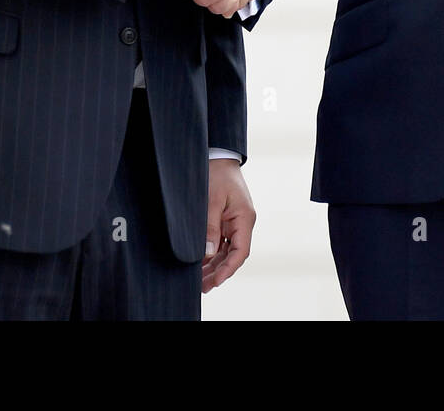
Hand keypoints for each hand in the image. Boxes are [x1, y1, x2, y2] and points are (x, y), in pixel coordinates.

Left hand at [203, 158, 254, 292]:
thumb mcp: (211, 201)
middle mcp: (242, 223)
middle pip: (233, 255)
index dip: (228, 269)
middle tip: (202, 287)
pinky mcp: (226, 220)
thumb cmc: (217, 175)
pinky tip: (200, 264)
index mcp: (244, 219)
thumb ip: (210, 227)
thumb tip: (207, 253)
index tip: (215, 281)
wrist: (218, 157)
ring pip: (226, 251)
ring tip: (199, 281)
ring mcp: (234, 222)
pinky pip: (220, 242)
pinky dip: (211, 254)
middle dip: (218, 272)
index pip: (240, 251)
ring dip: (214, 265)